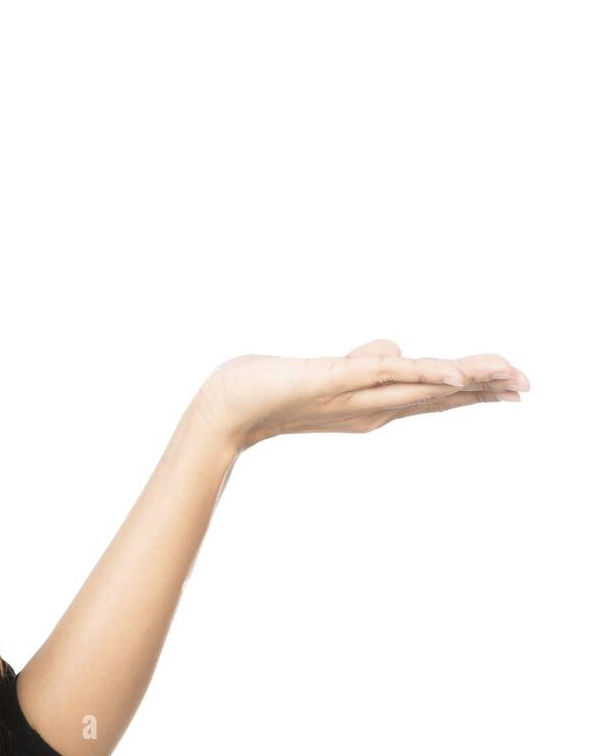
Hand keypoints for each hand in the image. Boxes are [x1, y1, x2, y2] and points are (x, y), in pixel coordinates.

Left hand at [191, 338, 530, 452]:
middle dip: (484, 388)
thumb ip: (366, 362)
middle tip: (529, 385)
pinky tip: (452, 376)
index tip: (511, 387)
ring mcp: (355, 396)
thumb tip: (397, 348)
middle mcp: (369, 407)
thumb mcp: (328, 371)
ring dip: (467, 380)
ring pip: (422, 387)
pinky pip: (386, 377)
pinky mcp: (336, 381)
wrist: (227, 407)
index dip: (471, 389)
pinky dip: (421, 375)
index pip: (431, 395)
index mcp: (370, 405)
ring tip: (508, 378)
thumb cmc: (270, 388)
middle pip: (438, 394)